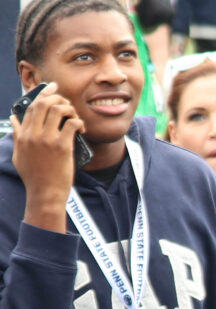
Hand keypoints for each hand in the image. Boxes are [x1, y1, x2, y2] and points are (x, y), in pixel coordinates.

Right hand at [10, 82, 85, 232]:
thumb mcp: (19, 154)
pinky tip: (82, 129)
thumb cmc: (34, 176)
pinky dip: (79, 122)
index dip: (42, 94)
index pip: (31, 107)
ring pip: (58, 110)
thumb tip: (14, 119)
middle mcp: (33, 134)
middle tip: (67, 103)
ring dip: (70, 109)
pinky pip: (72, 124)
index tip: (52, 87)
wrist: (45, 194)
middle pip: (44, 103)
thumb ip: (17, 135)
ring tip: (74, 117)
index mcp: (23, 135)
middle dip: (57, 97)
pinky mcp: (62, 146)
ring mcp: (47, 139)